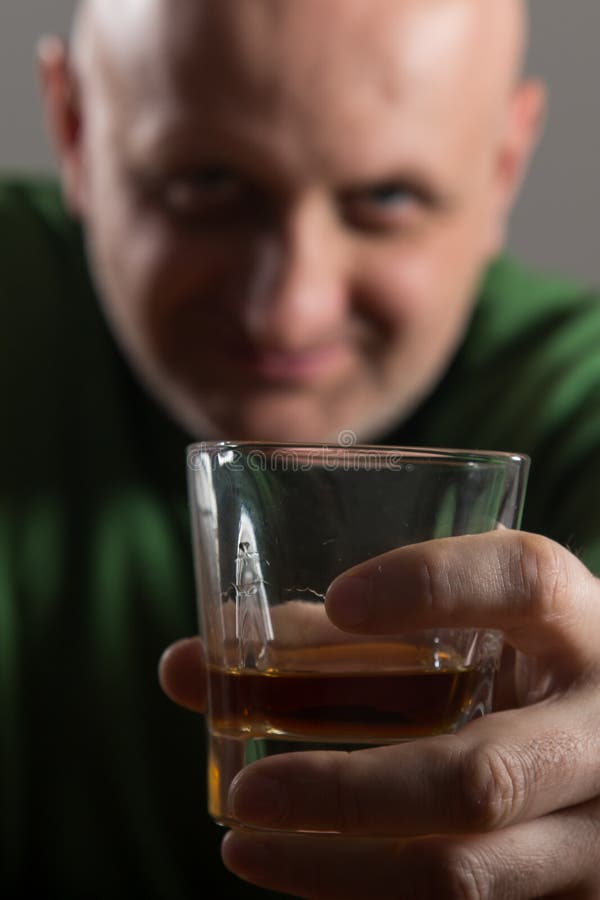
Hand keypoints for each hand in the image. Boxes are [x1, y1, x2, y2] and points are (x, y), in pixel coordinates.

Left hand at [160, 530, 599, 898]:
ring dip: (340, 866)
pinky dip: (371, 891)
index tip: (340, 600)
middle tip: (248, 793)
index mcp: (580, 623)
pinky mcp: (581, 888)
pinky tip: (306, 869)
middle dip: (348, 794)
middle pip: (481, 776)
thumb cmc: (513, 667)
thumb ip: (338, 643)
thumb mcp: (463, 638)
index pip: (523, 581)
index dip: (434, 585)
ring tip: (245, 844)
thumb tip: (185, 664)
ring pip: (467, 872)